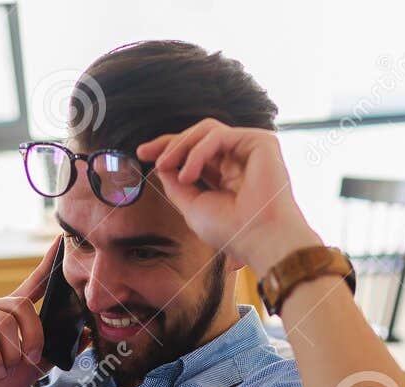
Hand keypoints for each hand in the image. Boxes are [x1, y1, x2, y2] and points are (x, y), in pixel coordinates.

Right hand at [0, 237, 56, 386]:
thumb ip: (55, 351)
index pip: (34, 283)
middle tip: (28, 360)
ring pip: (3, 322)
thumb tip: (85, 334)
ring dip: (10, 354)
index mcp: (11, 314)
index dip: (48, 264)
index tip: (61, 240)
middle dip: (32, 338)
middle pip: (22, 307)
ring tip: (4, 369)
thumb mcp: (33, 369)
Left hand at [137, 119, 321, 272]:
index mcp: (226, 175)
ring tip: (166, 166)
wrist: (260, 238)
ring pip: (206, 130)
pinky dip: (197, 152)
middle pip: (198, 136)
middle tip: (148, 155)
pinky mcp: (260, 141)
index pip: (195, 153)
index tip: (144, 154)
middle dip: (169, 143)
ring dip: (181, 146)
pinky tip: (188, 174)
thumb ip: (176, 185)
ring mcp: (249, 149)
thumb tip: (161, 165)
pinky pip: (218, 135)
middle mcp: (238, 159)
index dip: (169, 150)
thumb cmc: (232, 230)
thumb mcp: (193, 207)